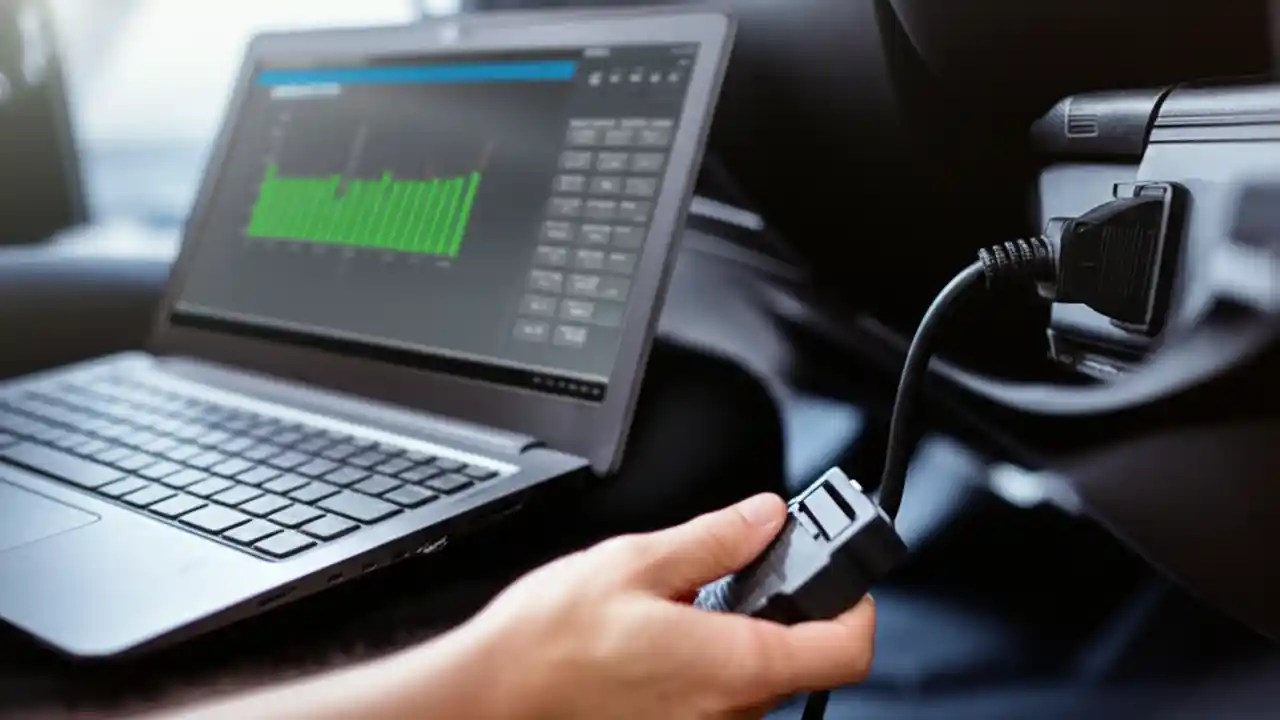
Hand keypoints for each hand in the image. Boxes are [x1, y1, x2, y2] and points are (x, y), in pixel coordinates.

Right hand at [427, 493, 876, 719]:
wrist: (491, 699)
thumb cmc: (550, 642)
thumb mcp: (637, 562)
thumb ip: (716, 539)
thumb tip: (765, 517)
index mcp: (734, 664)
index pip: (848, 652)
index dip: (858, 606)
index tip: (841, 577)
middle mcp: (729, 714)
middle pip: (801, 663)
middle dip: (784, 612)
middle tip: (745, 572)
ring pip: (758, 682)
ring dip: (741, 640)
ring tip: (685, 607)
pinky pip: (719, 702)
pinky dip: (709, 667)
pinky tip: (662, 643)